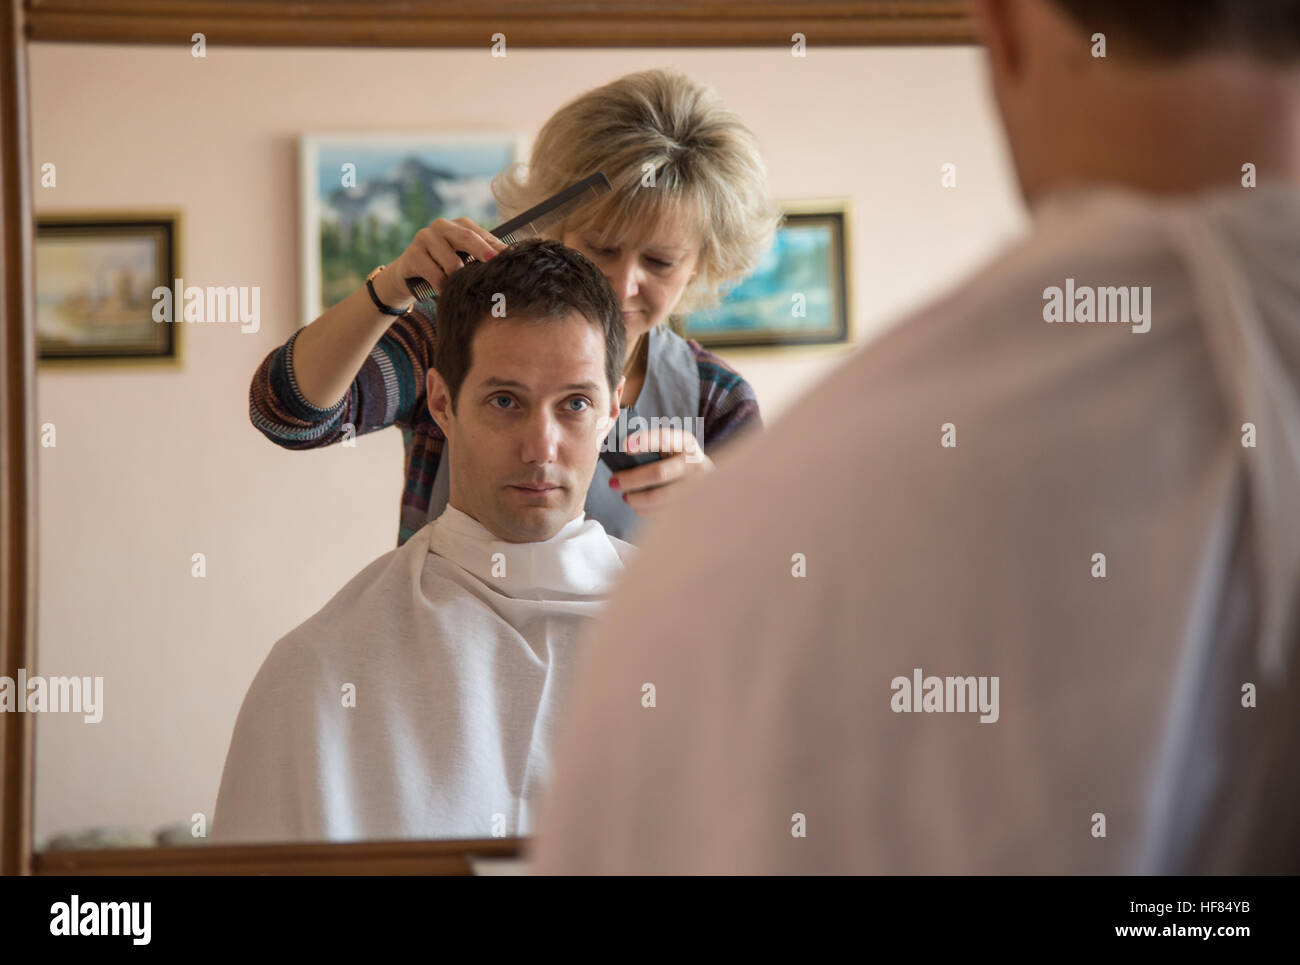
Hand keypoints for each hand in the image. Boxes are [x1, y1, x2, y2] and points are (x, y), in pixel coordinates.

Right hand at [375, 217, 506, 305]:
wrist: (409, 274)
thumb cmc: (444, 266)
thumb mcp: (464, 258)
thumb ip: (484, 256)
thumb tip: (511, 260)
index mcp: (460, 224)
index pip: (482, 235)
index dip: (496, 248)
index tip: (511, 259)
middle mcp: (442, 226)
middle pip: (467, 238)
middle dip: (482, 251)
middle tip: (493, 264)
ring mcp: (425, 238)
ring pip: (451, 262)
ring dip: (459, 280)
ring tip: (462, 289)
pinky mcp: (412, 255)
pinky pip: (435, 276)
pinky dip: (442, 287)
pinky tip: (445, 293)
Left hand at [608, 427, 714, 515]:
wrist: (712, 481)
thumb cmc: (679, 461)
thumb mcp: (673, 447)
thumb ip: (652, 445)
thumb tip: (618, 450)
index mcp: (686, 442)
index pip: (664, 438)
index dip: (645, 442)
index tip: (625, 447)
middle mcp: (694, 463)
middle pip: (659, 473)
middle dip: (632, 479)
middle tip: (613, 482)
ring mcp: (696, 487)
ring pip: (660, 496)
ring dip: (636, 498)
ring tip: (625, 496)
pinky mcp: (692, 506)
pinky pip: (664, 512)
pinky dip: (646, 510)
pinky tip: (638, 506)